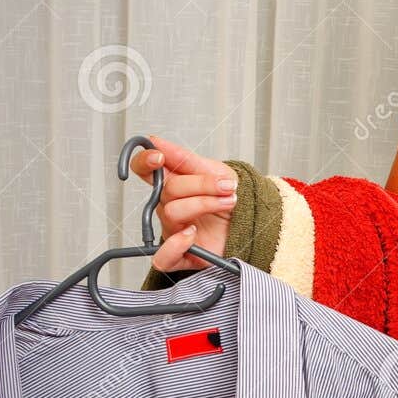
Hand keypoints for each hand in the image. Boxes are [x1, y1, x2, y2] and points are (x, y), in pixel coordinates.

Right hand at [127, 134, 238, 272]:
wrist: (252, 222)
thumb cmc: (229, 197)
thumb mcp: (215, 171)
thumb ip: (184, 158)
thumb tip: (154, 141)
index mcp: (173, 183)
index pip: (144, 170)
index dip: (144, 162)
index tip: (159, 157)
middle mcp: (168, 206)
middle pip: (168, 189)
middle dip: (201, 184)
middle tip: (227, 186)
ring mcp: (173, 230)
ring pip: (172, 213)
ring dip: (204, 204)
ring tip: (230, 202)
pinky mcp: (182, 255)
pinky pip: (163, 257)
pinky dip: (175, 245)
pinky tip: (192, 234)